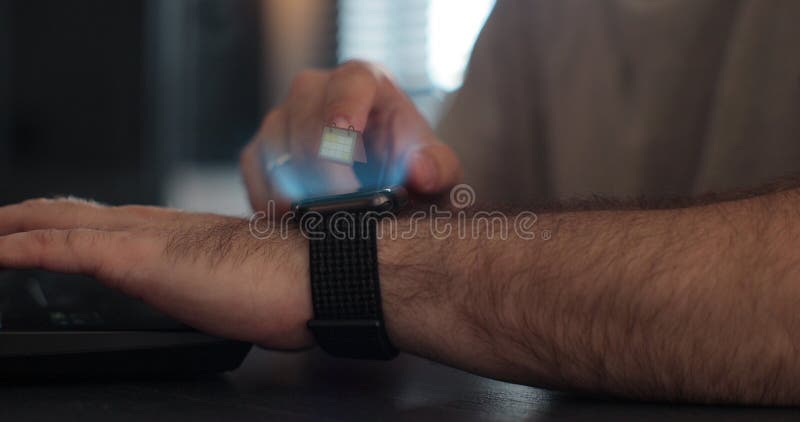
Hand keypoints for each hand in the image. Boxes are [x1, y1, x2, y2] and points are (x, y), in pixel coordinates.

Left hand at [0, 198, 312, 348]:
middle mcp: (153, 225)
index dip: (66, 223)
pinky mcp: (136, 257)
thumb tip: (217, 297)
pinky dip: (18, 247)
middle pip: (71, 211)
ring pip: (56, 220)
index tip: (40, 235)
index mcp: (175, 234)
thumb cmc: (286, 285)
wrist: (310, 275)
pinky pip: (60, 246)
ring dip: (11, 227)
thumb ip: (212, 284)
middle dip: (26, 217)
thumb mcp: (237, 287)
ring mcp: (143, 237)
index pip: (105, 222)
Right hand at [240, 60, 462, 211]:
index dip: (344, 108)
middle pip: (304, 115)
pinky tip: (293, 222)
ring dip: (292, 185)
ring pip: (273, 142)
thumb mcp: (438, 173)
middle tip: (340, 204)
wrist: (386, 193)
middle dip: (321, 164)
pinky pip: (254, 170)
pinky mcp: (262, 150)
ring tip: (316, 219)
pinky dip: (268, 198)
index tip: (346, 137)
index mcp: (364, 81)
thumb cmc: (412, 174)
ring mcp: (284, 118)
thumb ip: (438, 169)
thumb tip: (420, 171)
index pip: (350, 82)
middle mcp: (317, 90)